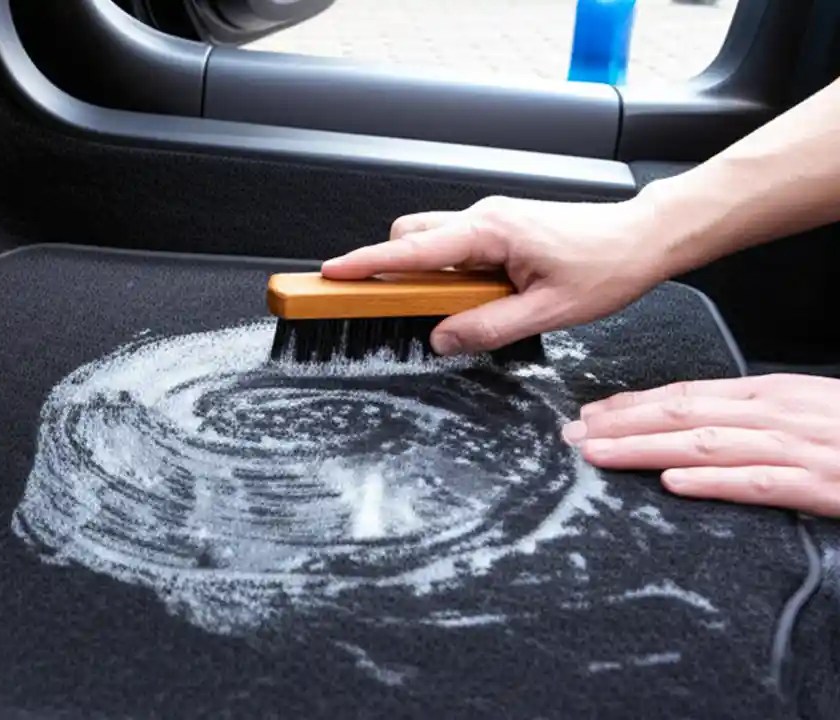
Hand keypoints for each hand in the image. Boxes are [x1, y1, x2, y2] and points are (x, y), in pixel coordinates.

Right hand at [321, 195, 668, 354]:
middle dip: (393, 269)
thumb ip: (487, 328)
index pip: (412, 248)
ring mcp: (489, 221)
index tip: (331, 274)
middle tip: (396, 309)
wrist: (644, 238)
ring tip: (454, 310)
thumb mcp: (548, 312)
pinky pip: (453, 248)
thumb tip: (441, 339)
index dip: (367, 263)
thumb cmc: (607, 266)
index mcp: (490, 232)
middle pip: (410, 236)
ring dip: (425, 274)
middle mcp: (483, 218)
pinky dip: (447, 273)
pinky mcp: (498, 230)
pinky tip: (476, 299)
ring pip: (430, 241)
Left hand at [563, 374, 839, 516]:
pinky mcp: (822, 485)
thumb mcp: (805, 412)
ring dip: (645, 449)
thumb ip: (754, 418)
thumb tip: (695, 427)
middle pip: (683, 414)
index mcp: (771, 394)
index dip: (632, 404)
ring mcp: (799, 448)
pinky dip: (713, 482)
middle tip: (570, 435)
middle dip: (620, 423)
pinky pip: (759, 483)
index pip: (686, 394)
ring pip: (707, 444)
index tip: (588, 413)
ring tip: (598, 454)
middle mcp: (778, 414)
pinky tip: (674, 484)